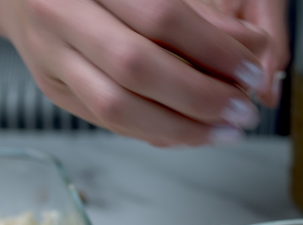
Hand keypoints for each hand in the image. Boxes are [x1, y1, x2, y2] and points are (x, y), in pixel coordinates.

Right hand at [0, 0, 278, 146]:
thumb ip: (197, 13)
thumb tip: (251, 46)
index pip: (162, 17)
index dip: (213, 48)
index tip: (250, 69)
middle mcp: (62, 15)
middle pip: (137, 67)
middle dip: (199, 97)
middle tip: (242, 112)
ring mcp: (51, 58)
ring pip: (117, 106)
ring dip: (179, 128)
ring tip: (223, 132)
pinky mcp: (52, 90)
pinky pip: (106, 121)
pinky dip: (152, 132)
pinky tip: (187, 134)